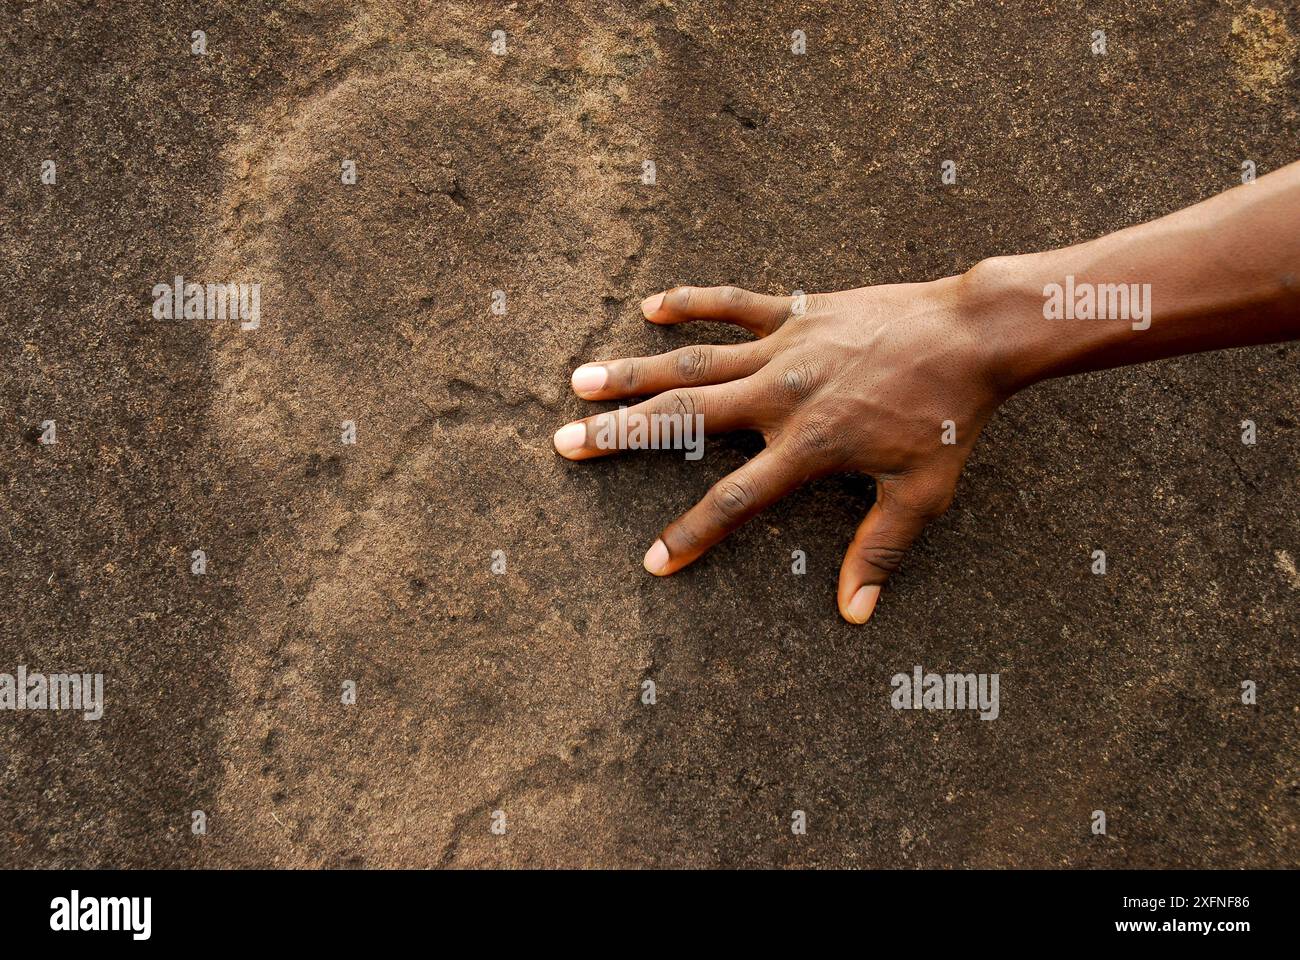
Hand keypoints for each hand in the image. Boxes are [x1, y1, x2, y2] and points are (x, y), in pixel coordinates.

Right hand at [553, 278, 1010, 623]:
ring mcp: (783, 349)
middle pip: (685, 421)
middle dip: (621, 435)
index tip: (652, 562)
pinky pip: (734, 304)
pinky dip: (692, 301)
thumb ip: (878, 552)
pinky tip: (651, 305)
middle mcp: (780, 397)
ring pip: (693, 362)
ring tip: (581, 380)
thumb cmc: (948, 419)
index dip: (689, 535)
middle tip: (566, 442)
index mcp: (807, 447)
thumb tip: (855, 613)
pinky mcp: (796, 312)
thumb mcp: (919, 494)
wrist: (972, 335)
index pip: (733, 501)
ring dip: (633, 371)